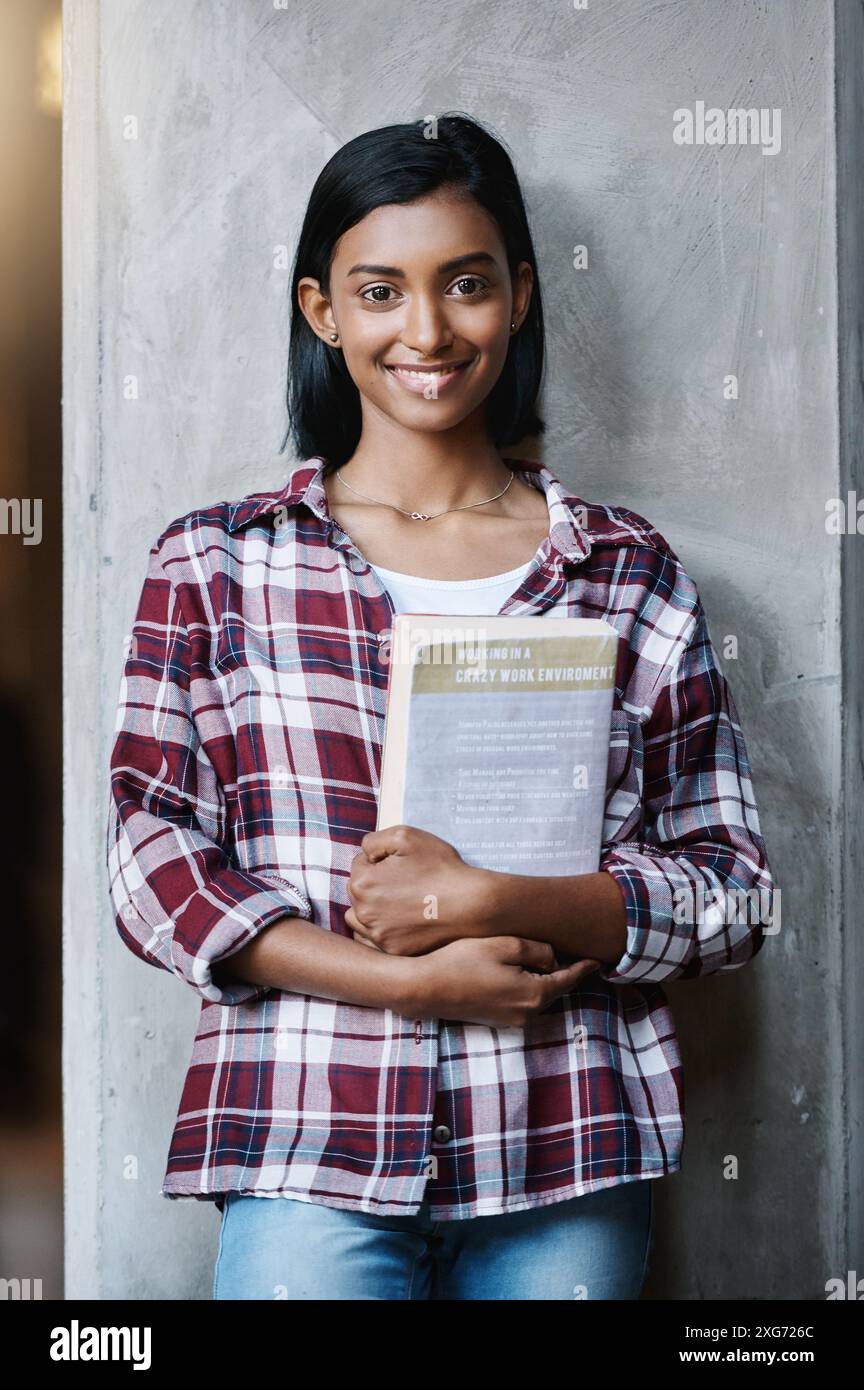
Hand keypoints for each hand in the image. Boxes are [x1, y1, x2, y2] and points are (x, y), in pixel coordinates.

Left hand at [344, 824, 489, 954]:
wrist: (470, 903)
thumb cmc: (439, 867)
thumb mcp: (405, 836)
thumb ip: (372, 841)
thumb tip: (364, 855)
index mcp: (362, 883)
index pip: (359, 865)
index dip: (380, 861)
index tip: (402, 865)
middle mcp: (363, 912)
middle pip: (358, 891)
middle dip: (374, 883)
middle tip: (404, 882)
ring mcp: (377, 934)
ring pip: (362, 916)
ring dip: (373, 907)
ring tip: (399, 902)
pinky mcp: (392, 950)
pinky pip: (374, 939)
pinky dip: (383, 928)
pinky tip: (401, 920)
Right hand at [409, 936, 602, 1028]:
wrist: (425, 989)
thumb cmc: (462, 962)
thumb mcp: (504, 945)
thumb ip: (536, 950)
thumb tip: (551, 959)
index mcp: (534, 994)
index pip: (568, 979)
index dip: (584, 967)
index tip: (599, 960)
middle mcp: (527, 1013)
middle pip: (555, 988)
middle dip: (565, 971)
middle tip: (577, 953)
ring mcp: (511, 1019)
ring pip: (538, 994)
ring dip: (545, 978)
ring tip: (549, 959)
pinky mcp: (497, 1018)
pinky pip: (523, 1000)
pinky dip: (529, 986)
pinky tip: (522, 971)